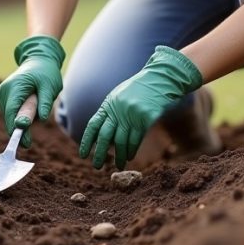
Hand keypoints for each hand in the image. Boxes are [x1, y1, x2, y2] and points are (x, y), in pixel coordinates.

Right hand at [0, 35, 64, 147]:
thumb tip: (41, 119)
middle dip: (22, 126)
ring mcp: (2, 95)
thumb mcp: (50, 86)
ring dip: (23, 118)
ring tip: (37, 101)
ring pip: (11, 117)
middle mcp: (4, 92)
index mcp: (14, 87)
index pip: (11, 113)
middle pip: (9, 118)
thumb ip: (44, 102)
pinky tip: (32, 102)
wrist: (38, 60)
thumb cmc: (45, 72)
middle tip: (34, 129)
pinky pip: (12, 113)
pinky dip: (21, 114)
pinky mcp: (4, 98)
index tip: (26, 144)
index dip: (17, 130)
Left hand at [79, 45, 202, 169]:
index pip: (93, 124)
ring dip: (119, 155)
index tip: (83, 154)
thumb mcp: (120, 96)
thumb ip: (111, 112)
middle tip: (96, 166)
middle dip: (99, 153)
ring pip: (121, 141)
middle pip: (105, 136)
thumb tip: (104, 135)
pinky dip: (132, 149)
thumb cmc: (140, 88)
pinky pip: (136, 139)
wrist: (160, 78)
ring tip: (118, 165)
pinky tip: (129, 156)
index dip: (87, 140)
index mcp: (109, 104)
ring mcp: (132, 114)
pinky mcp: (146, 118)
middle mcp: (118, 110)